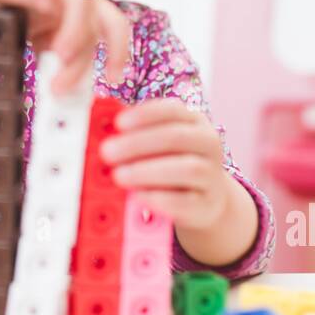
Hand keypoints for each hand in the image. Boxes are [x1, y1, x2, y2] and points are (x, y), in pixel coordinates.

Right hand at [0, 0, 129, 95]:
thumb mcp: (38, 29)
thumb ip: (53, 50)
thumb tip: (63, 85)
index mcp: (84, 4)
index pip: (114, 26)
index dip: (119, 52)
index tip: (112, 78)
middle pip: (100, 21)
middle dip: (87, 56)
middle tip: (67, 86)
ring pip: (82, 2)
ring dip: (75, 32)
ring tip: (59, 56)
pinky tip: (39, 8)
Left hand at [100, 98, 231, 229]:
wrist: (205, 200)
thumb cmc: (173, 164)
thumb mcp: (159, 145)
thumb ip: (135, 136)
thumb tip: (102, 130)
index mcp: (195, 122)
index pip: (172, 110)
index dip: (144, 115)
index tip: (118, 122)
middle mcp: (208, 145)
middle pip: (176, 137)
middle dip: (137, 144)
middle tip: (107, 152)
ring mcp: (212, 175)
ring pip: (186, 169)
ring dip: (147, 171)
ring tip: (118, 176)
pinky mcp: (208, 204)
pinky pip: (186, 201)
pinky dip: (160, 198)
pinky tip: (138, 196)